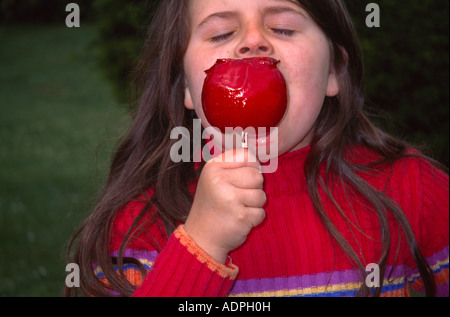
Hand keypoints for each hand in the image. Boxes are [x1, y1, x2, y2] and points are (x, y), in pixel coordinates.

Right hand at [184, 148, 265, 262]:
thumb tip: (257, 160)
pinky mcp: (240, 216)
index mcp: (213, 167)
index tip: (241, 179)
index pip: (247, 155)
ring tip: (237, 209)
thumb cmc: (212, 206)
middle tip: (238, 197)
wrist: (201, 237)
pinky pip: (261, 212)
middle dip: (254, 187)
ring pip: (261, 195)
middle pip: (257, 175)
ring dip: (254, 205)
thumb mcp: (213, 179)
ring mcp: (230, 199)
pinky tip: (239, 220)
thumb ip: (234, 166)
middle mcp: (219, 180)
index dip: (250, 167)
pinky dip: (254, 219)